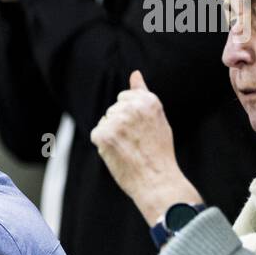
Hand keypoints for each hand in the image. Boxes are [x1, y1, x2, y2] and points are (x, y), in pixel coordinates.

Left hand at [91, 71, 201, 224]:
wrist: (157, 180)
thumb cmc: (159, 152)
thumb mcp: (156, 118)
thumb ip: (143, 94)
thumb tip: (135, 73)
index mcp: (148, 100)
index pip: (125, 97)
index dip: (131, 116)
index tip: (142, 130)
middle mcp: (131, 107)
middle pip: (113, 109)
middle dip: (120, 124)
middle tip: (137, 143)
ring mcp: (116, 120)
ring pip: (105, 122)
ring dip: (112, 134)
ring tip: (130, 149)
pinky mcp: (102, 134)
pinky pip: (96, 134)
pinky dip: (104, 144)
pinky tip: (119, 153)